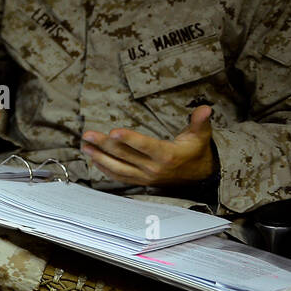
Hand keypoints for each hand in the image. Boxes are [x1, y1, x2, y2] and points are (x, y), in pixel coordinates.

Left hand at [81, 105, 215, 186]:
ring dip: (99, 157)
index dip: (129, 139)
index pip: (145, 146)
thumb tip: (205, 109)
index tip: (114, 132)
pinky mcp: (140, 181)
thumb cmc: (196, 152)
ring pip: (118, 168)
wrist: (199, 177)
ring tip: (85, 147)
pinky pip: (119, 177)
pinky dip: (105, 169)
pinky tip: (94, 160)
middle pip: (125, 156)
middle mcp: (154, 168)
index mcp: (167, 155)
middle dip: (104, 145)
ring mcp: (145, 177)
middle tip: (88, 135)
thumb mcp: (201, 135)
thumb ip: (199, 121)